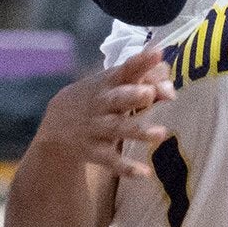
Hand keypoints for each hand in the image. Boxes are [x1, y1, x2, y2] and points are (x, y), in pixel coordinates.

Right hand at [33, 47, 173, 177]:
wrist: (56, 123)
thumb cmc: (98, 97)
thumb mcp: (112, 82)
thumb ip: (143, 78)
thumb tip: (170, 82)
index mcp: (108, 82)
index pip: (126, 68)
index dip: (141, 61)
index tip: (158, 53)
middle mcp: (102, 103)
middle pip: (118, 98)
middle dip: (132, 95)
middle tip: (149, 93)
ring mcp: (97, 127)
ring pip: (118, 128)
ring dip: (138, 131)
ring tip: (161, 133)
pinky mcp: (94, 151)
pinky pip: (112, 160)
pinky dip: (127, 168)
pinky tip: (144, 173)